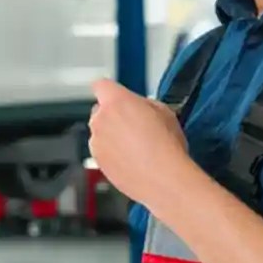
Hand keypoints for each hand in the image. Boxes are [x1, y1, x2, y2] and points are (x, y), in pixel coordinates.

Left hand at [88, 78, 190, 206]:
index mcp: (115, 101)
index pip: (101, 85)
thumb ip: (144, 104)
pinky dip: (112, 154)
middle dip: (114, 115)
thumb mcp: (164, 111)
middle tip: (136, 125)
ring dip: (112, 136)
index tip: (115, 95)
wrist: (163, 178)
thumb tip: (140, 107)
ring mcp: (97, 143)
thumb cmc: (166, 146)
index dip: (110, 90)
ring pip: (100, 133)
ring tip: (136, 146)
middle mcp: (100, 120)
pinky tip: (132, 160)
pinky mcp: (98, 162)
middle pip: (100, 111)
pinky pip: (102, 152)